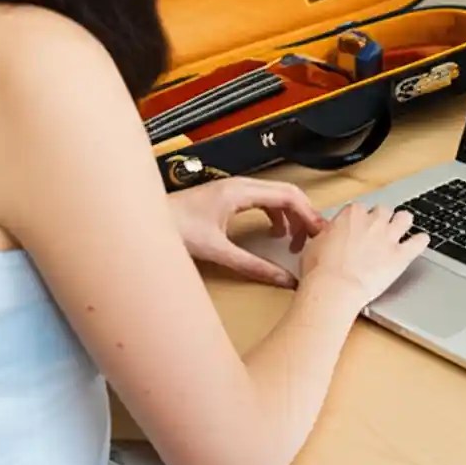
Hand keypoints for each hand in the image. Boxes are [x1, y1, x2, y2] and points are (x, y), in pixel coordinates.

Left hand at [169, 177, 325, 287]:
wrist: (144, 222)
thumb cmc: (174, 229)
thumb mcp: (218, 252)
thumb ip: (253, 266)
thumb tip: (281, 279)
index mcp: (241, 191)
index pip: (289, 196)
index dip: (309, 215)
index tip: (320, 235)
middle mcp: (240, 186)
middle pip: (287, 194)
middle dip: (304, 216)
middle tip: (316, 239)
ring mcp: (234, 190)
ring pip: (276, 197)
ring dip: (291, 217)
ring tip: (294, 242)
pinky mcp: (228, 197)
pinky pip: (263, 201)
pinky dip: (276, 216)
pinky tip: (274, 234)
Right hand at [298, 203, 428, 306]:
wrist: (335, 288)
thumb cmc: (321, 270)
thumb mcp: (315, 244)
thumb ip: (327, 234)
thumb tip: (329, 236)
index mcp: (351, 215)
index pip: (359, 208)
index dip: (359, 219)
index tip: (357, 228)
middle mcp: (372, 221)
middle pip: (383, 210)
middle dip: (381, 219)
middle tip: (377, 231)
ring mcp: (389, 237)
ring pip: (405, 217)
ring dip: (403, 223)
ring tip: (401, 231)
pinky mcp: (401, 255)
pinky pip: (419, 242)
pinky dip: (420, 242)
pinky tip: (420, 243)